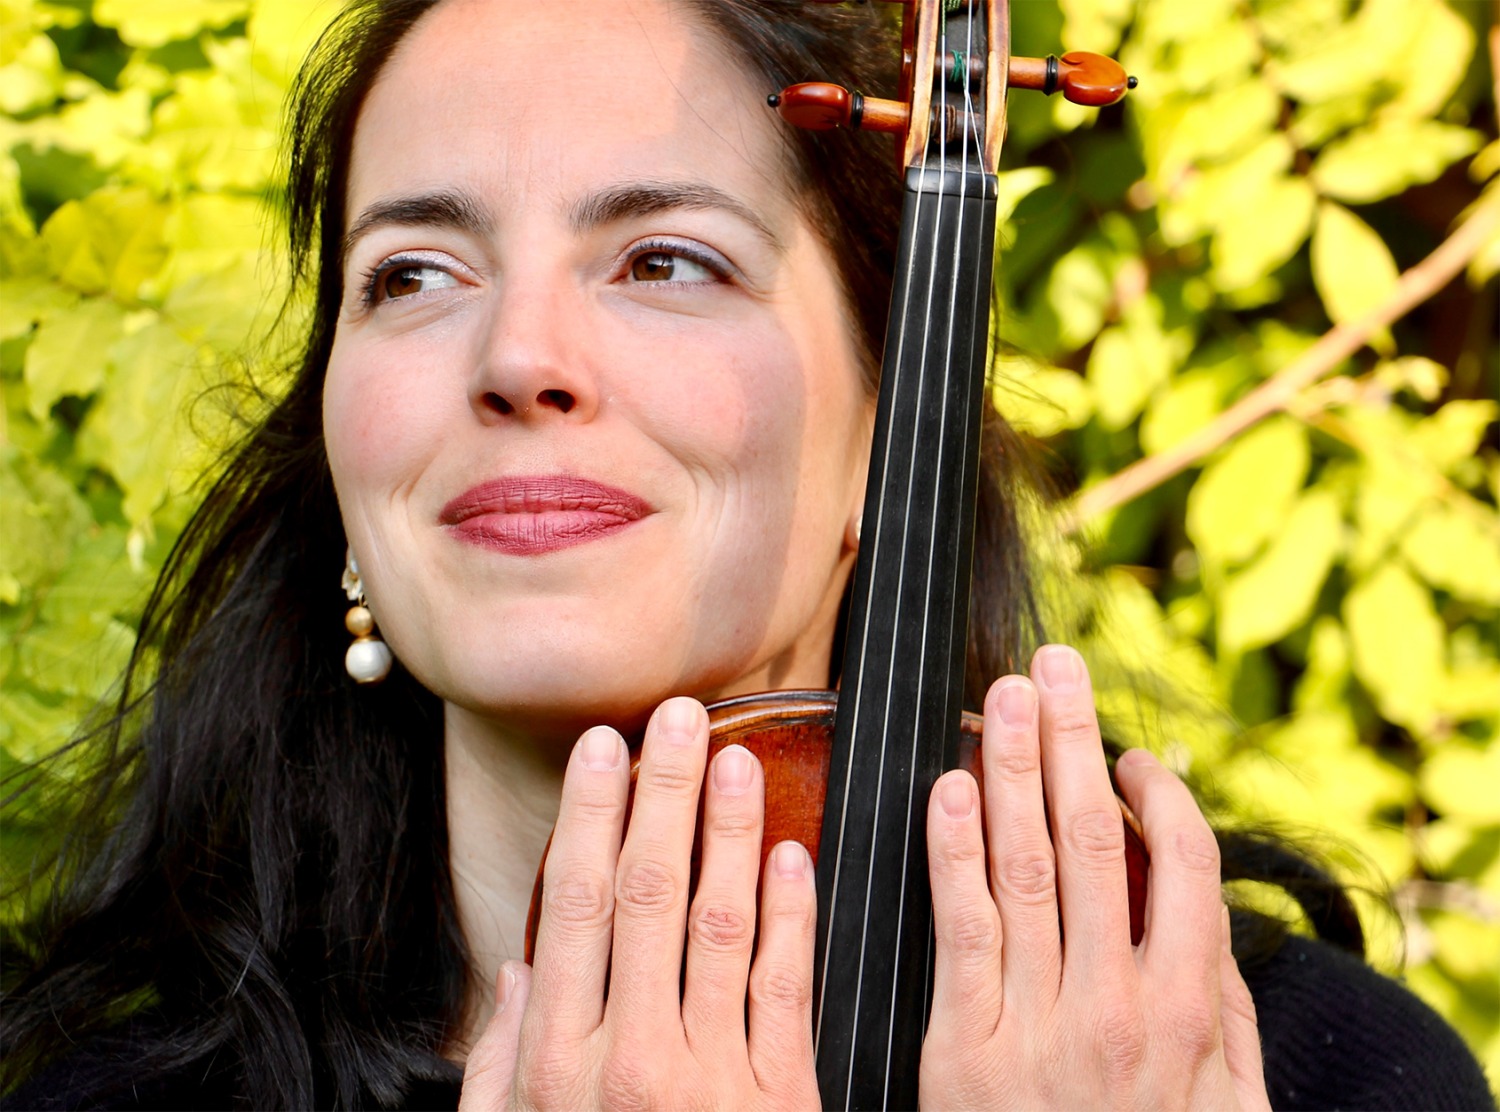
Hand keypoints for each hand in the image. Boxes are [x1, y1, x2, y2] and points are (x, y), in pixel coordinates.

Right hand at [458, 697, 820, 1109]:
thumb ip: (500, 1061)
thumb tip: (519, 968)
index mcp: (558, 1063)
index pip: (577, 906)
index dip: (590, 815)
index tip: (602, 748)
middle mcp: (631, 1062)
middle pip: (648, 895)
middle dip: (664, 793)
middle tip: (681, 717)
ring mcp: (709, 1081)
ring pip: (719, 926)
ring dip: (729, 832)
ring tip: (736, 761)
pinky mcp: (779, 1102)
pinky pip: (784, 990)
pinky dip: (790, 915)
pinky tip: (789, 854)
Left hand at [920, 645, 1269, 1109]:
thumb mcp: (1227, 1105)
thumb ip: (1222, 1010)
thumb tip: (1204, 919)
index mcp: (1185, 1008)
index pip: (1177, 868)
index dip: (1154, 795)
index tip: (1126, 750)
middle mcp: (1115, 1003)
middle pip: (1093, 841)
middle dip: (1070, 743)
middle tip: (1054, 665)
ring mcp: (1037, 1022)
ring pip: (1027, 867)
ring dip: (1010, 771)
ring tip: (1002, 698)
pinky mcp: (963, 1047)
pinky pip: (962, 929)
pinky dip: (954, 852)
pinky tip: (947, 789)